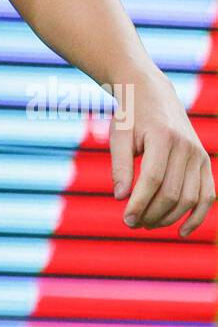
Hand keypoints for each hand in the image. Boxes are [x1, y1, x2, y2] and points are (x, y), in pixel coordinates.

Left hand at [110, 72, 214, 235]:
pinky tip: (182, 231)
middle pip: (172, 192)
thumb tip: (120, 197)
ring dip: (169, 218)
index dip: (140, 202)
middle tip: (132, 223)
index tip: (125, 218)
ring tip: (146, 224)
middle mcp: (186, 146)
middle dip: (151, 213)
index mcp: (162, 135)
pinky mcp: (205, 162)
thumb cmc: (131, 116)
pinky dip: (197, 216)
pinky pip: (208, 195)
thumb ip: (119, 165)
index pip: (153, 178)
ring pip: (189, 198)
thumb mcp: (119, 135)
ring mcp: (199, 154)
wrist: (152, 94)